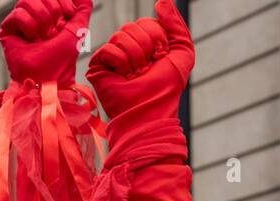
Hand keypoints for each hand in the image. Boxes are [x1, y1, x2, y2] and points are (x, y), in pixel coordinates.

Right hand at [0, 0, 92, 84]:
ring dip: (41, 18)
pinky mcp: (6, 31)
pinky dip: (28, 25)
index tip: (67, 16)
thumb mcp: (79, 27)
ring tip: (44, 36)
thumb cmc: (62, 58)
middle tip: (54, 32)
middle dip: (52, 10)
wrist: (48, 78)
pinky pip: (17, 14)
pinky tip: (31, 39)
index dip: (62, 0)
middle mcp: (32, 16)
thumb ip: (83, 8)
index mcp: (48, 13)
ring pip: (26, 1)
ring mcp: (18, 23)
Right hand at [87, 0, 193, 123]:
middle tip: (146, 68)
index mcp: (144, 41)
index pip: (147, 21)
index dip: (157, 38)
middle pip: (132, 25)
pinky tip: (123, 76)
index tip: (160, 58)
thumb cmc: (167, 87)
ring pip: (120, 35)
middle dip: (146, 46)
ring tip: (135, 74)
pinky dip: (121, 63)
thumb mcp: (182, 50)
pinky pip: (107, 50)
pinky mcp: (97, 67)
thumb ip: (175, 23)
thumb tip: (162, 0)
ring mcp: (111, 57)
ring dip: (134, 57)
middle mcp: (126, 47)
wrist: (150, 110)